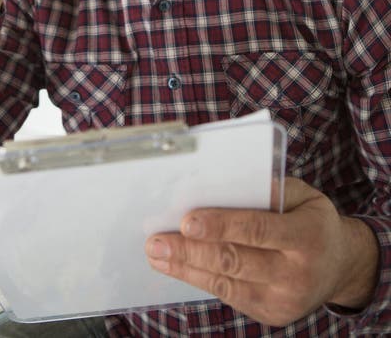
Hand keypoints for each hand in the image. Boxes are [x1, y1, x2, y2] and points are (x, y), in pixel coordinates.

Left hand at [146, 177, 378, 326]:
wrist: (340, 265)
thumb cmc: (312, 219)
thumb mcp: (302, 195)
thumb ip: (268, 189)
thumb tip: (220, 183)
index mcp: (307, 235)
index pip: (257, 229)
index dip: (220, 226)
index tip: (187, 221)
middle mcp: (297, 273)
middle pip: (235, 261)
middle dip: (190, 250)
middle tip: (156, 241)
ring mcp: (284, 300)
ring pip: (226, 283)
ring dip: (186, 267)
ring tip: (157, 254)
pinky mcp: (271, 314)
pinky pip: (230, 295)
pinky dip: (200, 279)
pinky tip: (179, 266)